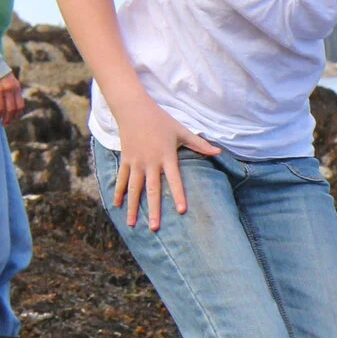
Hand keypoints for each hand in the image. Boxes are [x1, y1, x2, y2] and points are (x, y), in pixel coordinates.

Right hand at [0, 73, 25, 126]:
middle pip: (10, 110)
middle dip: (7, 120)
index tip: (12, 120)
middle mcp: (8, 89)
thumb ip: (15, 94)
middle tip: (4, 124)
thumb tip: (17, 112)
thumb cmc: (0, 77)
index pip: (20, 106)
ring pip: (0, 110)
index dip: (16, 115)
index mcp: (16, 88)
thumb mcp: (12, 82)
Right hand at [113, 98, 222, 231]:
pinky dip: (119, 193)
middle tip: (155, 228)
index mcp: (166, 156)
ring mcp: (136, 162)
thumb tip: (219, 152)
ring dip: (133, 207)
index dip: (178, 195)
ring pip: (134, 189)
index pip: (174, 179)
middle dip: (153, 210)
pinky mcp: (126, 160)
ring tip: (132, 224)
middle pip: (152, 190)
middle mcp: (150, 162)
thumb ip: (199, 144)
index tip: (181, 211)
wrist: (133, 109)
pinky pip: (122, 179)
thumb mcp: (181, 131)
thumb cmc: (160, 120)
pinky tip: (117, 206)